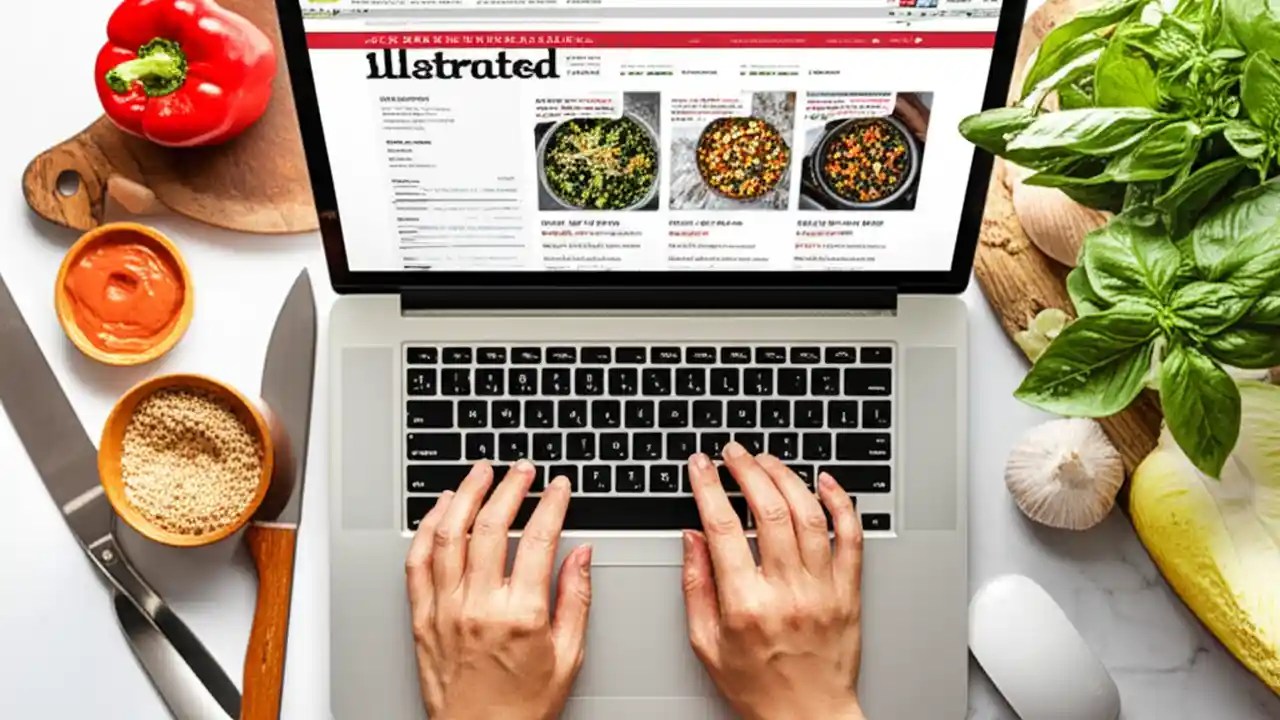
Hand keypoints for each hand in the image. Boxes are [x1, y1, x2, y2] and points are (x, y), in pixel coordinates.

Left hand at [406, 461, 592, 719]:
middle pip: (491, 526)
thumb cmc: (522, 708)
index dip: (551, 504)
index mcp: (521, 616)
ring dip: (465, 495)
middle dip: (510, 487)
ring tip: (480, 473)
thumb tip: (581, 555)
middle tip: (522, 470)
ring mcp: (445, 610)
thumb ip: (576, 599)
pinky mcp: (421, 618)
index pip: (538, 540)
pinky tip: (441, 509)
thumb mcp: (568, 657)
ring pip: (449, 535)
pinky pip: (417, 562)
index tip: (558, 487)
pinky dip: (427, 528)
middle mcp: (479, 607)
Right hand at [683, 444, 865, 719]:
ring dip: (786, 477)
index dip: (709, 487)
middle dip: (747, 470)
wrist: (808, 718)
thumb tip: (693, 537)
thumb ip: (696, 586)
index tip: (700, 465)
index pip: (723, 528)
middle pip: (768, 510)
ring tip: (767, 460)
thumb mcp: (706, 643)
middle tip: (733, 453)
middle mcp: (787, 592)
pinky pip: (851, 536)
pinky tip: (824, 481)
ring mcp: (822, 589)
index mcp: (746, 605)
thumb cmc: (757, 687)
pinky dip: (840, 502)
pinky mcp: (848, 591)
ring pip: (808, 514)